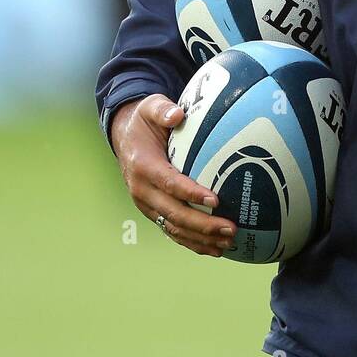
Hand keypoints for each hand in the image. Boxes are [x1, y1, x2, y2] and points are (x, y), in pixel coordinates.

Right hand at [111, 95, 237, 256]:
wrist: (125, 138)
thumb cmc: (145, 121)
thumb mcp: (150, 108)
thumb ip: (163, 110)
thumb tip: (178, 115)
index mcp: (143, 166)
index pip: (169, 183)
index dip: (191, 194)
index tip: (216, 200)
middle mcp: (142, 190)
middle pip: (174, 213)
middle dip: (202, 225)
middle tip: (231, 228)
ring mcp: (146, 205)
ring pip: (173, 228)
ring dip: (201, 239)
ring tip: (228, 244)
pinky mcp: (153, 212)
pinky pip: (172, 231)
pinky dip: (192, 243)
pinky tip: (214, 249)